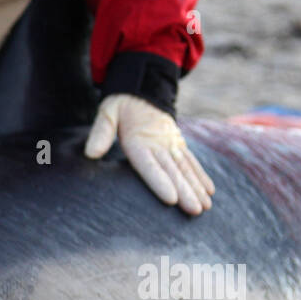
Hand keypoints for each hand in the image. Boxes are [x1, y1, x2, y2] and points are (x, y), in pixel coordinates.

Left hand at [85, 93, 213, 215]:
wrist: (144, 88)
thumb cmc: (121, 105)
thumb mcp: (108, 112)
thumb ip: (101, 132)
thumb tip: (91, 153)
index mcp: (139, 140)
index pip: (150, 165)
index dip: (160, 182)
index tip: (171, 199)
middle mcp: (159, 144)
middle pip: (173, 171)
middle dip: (186, 192)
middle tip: (195, 210)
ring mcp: (172, 145)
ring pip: (186, 169)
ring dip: (197, 188)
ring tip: (205, 207)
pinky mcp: (178, 145)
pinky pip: (192, 162)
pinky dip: (201, 176)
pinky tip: (210, 191)